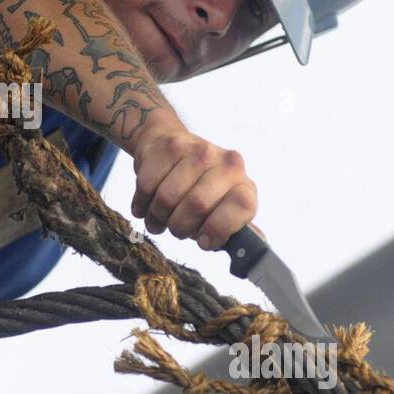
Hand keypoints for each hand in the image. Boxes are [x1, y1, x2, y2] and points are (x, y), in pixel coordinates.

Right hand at [130, 122, 257, 250]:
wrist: (170, 144)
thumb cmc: (199, 185)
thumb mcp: (222, 205)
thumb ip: (234, 227)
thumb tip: (252, 250)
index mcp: (242, 183)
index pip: (241, 207)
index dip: (219, 229)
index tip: (203, 242)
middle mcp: (224, 163)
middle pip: (197, 206)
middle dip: (179, 227)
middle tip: (175, 228)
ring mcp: (197, 150)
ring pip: (167, 198)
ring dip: (157, 216)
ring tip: (159, 217)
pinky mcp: (168, 146)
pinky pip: (147, 186)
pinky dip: (141, 203)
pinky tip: (146, 203)